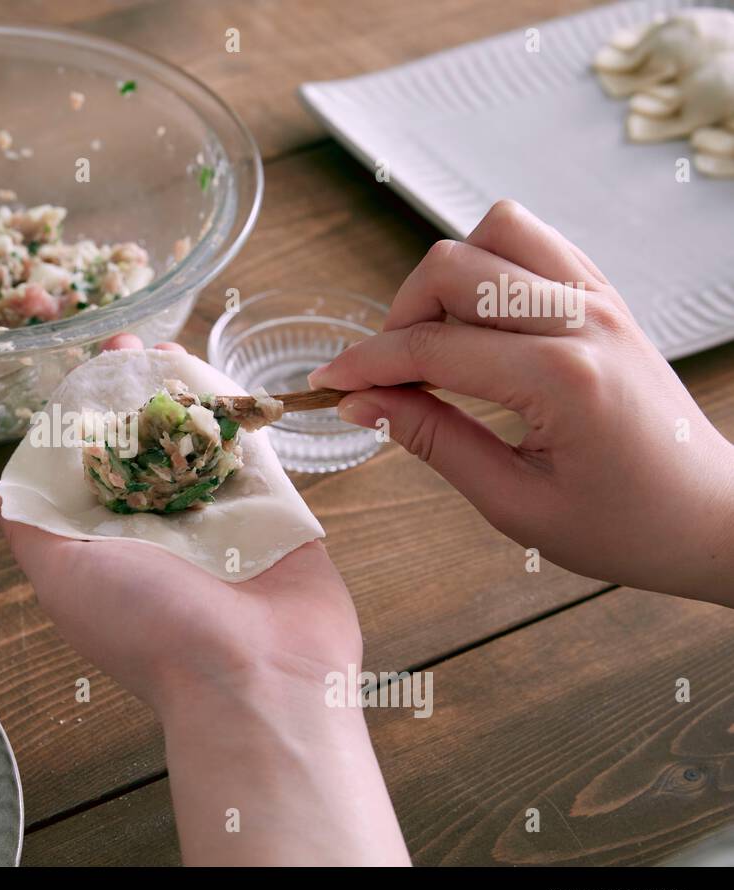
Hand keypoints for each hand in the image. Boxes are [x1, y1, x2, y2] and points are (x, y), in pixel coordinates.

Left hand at [0, 336, 409, 865]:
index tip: (82, 370)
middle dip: (129, 391)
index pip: (86, 467)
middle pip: (141, 446)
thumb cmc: (149, 629)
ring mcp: (218, 519)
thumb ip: (31, 530)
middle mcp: (160, 531)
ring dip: (180, 393)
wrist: (256, 677)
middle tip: (127, 343)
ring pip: (194, 442)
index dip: (79, 414)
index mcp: (107, 545)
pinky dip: (233, 415)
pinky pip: (251, 453)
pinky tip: (218, 380)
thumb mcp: (64, 578)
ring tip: (165, 348)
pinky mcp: (272, 512)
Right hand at [309, 200, 733, 606]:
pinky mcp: (608, 296)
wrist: (713, 518)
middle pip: (454, 267)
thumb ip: (433, 441)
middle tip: (389, 376)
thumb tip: (362, 404)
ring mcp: (601, 299)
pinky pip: (535, 244)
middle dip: (400, 317)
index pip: (432, 347)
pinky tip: (479, 324)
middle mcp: (583, 320)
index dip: (366, 365)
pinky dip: (490, 266)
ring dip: (448, 276)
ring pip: (496, 230)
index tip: (327, 385)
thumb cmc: (627, 526)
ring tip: (437, 339)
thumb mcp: (515, 504)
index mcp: (562, 379)